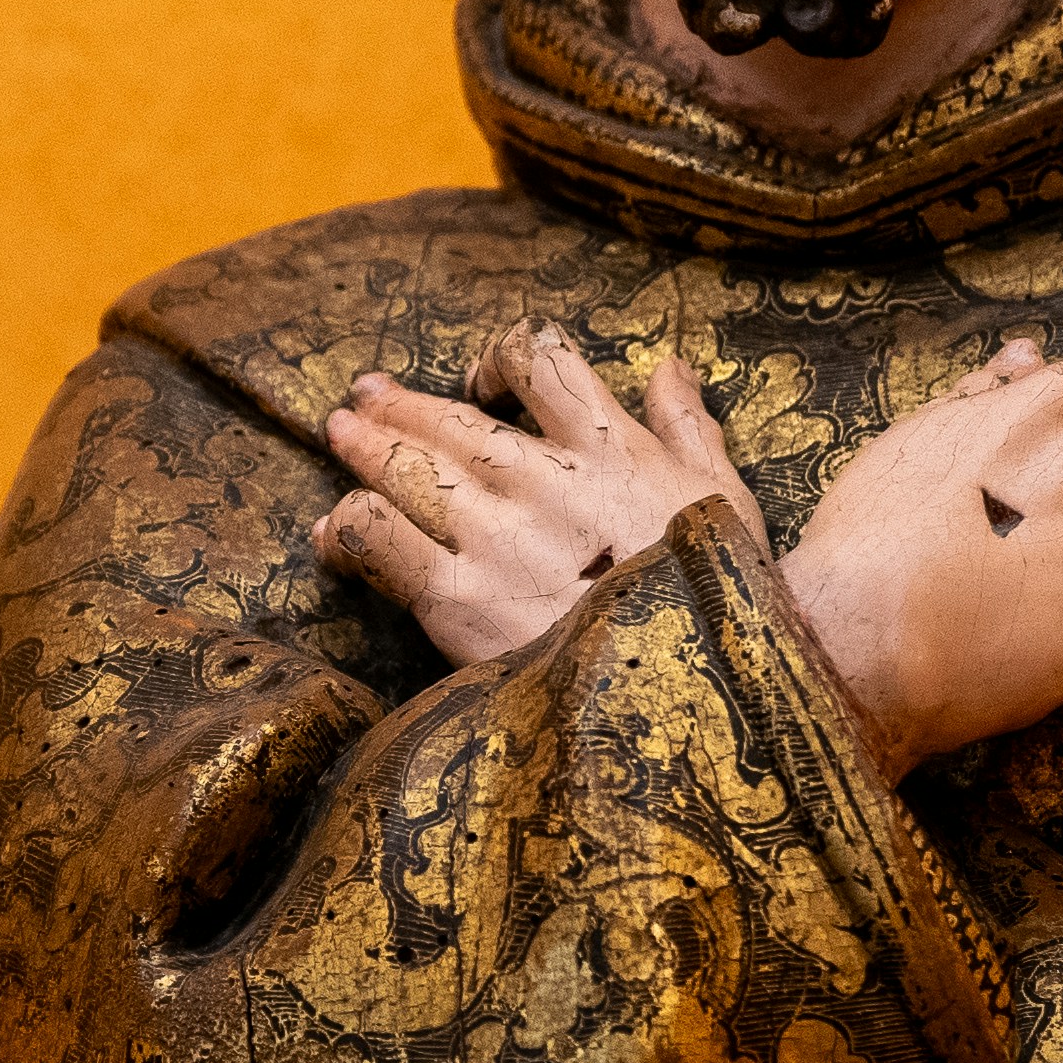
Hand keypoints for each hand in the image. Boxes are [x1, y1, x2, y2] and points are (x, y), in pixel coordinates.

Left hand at [314, 323, 763, 668]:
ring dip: (364, 448)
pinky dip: (349, 528)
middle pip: (449, 418)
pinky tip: (337, 531)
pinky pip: (378, 540)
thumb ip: (690, 430)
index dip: (500, 358)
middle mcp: (546, 482)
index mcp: (611, 451)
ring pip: (404, 469)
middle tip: (365, 397)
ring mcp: (496, 539)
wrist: (683, 704)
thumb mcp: (725, 507)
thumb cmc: (716, 604)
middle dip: (398, 404)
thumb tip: (669, 369)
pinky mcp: (457, 600)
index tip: (483, 382)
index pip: (540, 359)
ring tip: (341, 434)